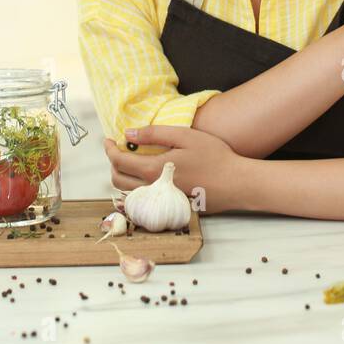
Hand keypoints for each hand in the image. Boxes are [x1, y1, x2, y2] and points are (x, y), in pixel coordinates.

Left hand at [103, 126, 248, 213]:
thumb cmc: (214, 157)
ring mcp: (161, 203)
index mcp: (153, 170)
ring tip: (130, 162)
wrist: (236, 184)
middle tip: (117, 150)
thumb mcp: (184, 136)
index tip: (108, 140)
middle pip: (117, 180)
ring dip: (122, 177)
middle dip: (112, 164)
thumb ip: (154, 134)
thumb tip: (128, 134)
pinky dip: (136, 191)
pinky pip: (143, 202)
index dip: (109, 149)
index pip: (118, 161)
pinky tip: (146, 179)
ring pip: (128, 193)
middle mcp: (153, 190)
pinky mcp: (169, 209)